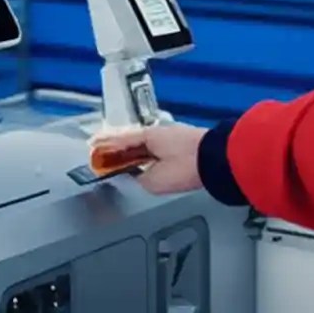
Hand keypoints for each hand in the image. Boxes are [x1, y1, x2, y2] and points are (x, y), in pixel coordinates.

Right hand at [91, 124, 205, 194]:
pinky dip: (150, 154)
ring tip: (124, 160)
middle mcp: (159, 133)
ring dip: (135, 151)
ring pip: (147, 144)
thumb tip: (138, 177)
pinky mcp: (187, 143)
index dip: (106, 145)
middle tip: (105, 154)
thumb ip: (142, 180)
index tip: (93, 146)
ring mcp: (174, 136)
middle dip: (120, 148)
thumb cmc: (186, 166)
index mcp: (147, 136)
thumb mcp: (157, 180)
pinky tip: (149, 161)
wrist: (220, 161)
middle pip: (133, 141)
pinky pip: (159, 148)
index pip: (120, 141)